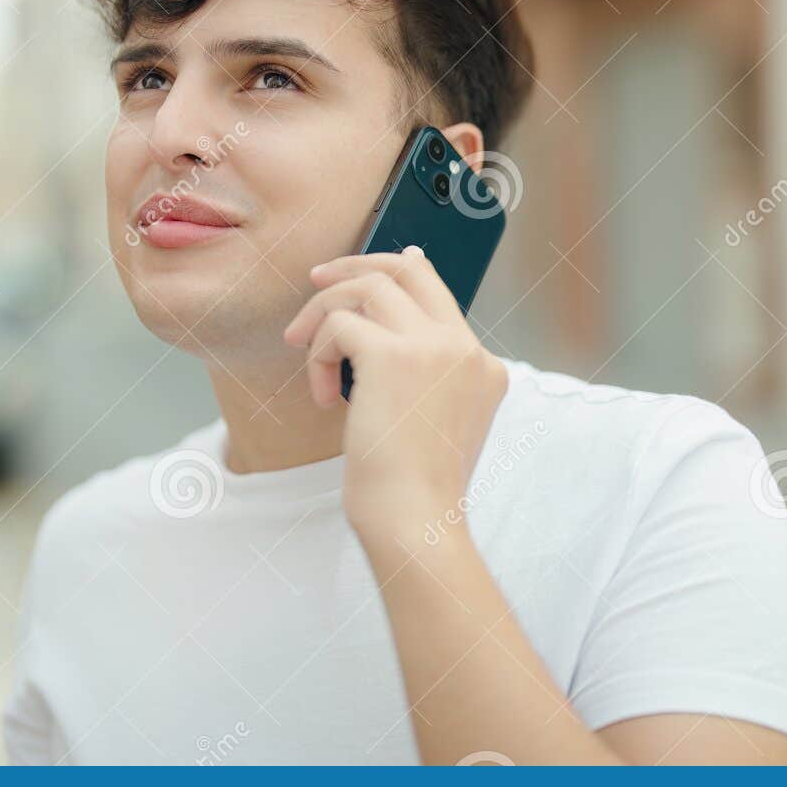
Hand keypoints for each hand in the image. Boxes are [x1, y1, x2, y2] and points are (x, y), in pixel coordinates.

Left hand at [282, 246, 507, 539]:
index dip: (395, 277)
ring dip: (324, 313)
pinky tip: (323, 397)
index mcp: (483, 367)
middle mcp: (465, 348)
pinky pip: (339, 325)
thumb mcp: (432, 426)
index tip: (358, 280)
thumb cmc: (414, 491)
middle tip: (317, 279)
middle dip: (357, 265)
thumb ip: (420, 380)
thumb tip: (370, 339)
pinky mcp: (393, 356)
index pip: (437, 295)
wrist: (416, 521)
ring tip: (302, 349)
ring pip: (368, 288)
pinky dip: (318, 354)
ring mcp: (434, 347)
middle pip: (409, 269)